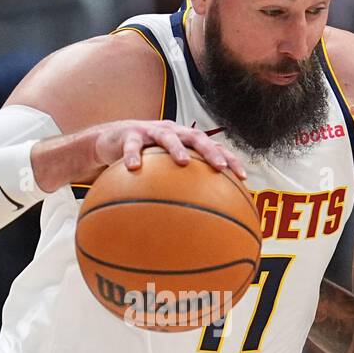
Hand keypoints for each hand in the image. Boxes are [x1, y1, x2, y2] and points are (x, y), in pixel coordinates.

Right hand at [87, 120, 247, 178]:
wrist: (110, 139)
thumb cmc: (144, 158)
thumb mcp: (163, 170)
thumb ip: (181, 187)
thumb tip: (201, 221)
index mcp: (184, 140)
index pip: (213, 146)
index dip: (229, 159)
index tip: (243, 178)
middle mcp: (172, 132)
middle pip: (196, 137)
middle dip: (210, 151)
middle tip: (220, 167)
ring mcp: (150, 132)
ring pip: (166, 136)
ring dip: (176, 148)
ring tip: (183, 163)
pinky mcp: (128, 135)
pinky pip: (131, 146)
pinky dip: (132, 156)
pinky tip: (133, 169)